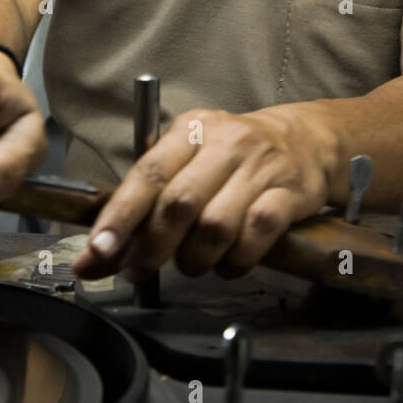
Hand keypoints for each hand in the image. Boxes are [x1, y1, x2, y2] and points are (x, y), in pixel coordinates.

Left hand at [71, 103, 338, 281]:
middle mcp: (225, 143)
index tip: (98, 252)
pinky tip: (229, 264)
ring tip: (191, 264)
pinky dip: (236, 260)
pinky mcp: (291, 193)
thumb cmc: (233, 157)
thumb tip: (96, 256)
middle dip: (152, 248)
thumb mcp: (188, 160)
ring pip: (216, 225)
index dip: (120, 216)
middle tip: (138, 272)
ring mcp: (260, 167)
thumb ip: (146, 203)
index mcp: (190, 130)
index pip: (148, 174)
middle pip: (179, 203)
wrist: (306, 139)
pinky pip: (257, 234)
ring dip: (195, 258)